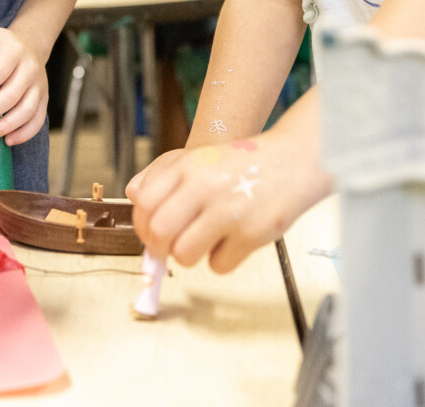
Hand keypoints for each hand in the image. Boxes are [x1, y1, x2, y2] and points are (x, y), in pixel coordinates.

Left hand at [0, 28, 48, 145]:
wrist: (32, 46)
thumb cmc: (6, 45)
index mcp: (15, 52)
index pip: (0, 71)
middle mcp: (30, 69)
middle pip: (12, 95)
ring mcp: (39, 86)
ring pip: (26, 110)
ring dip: (6, 126)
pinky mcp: (44, 99)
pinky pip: (38, 119)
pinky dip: (24, 133)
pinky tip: (8, 139)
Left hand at [127, 133, 317, 273]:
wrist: (292, 161)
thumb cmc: (239, 164)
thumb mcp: (197, 158)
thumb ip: (161, 175)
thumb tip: (132, 197)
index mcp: (188, 166)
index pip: (144, 203)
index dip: (141, 224)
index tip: (150, 232)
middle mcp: (204, 187)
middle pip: (159, 232)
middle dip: (159, 247)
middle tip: (169, 247)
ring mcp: (228, 211)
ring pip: (184, 255)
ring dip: (188, 256)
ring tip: (202, 242)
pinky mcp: (251, 234)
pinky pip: (218, 266)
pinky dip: (221, 260)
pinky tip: (230, 242)